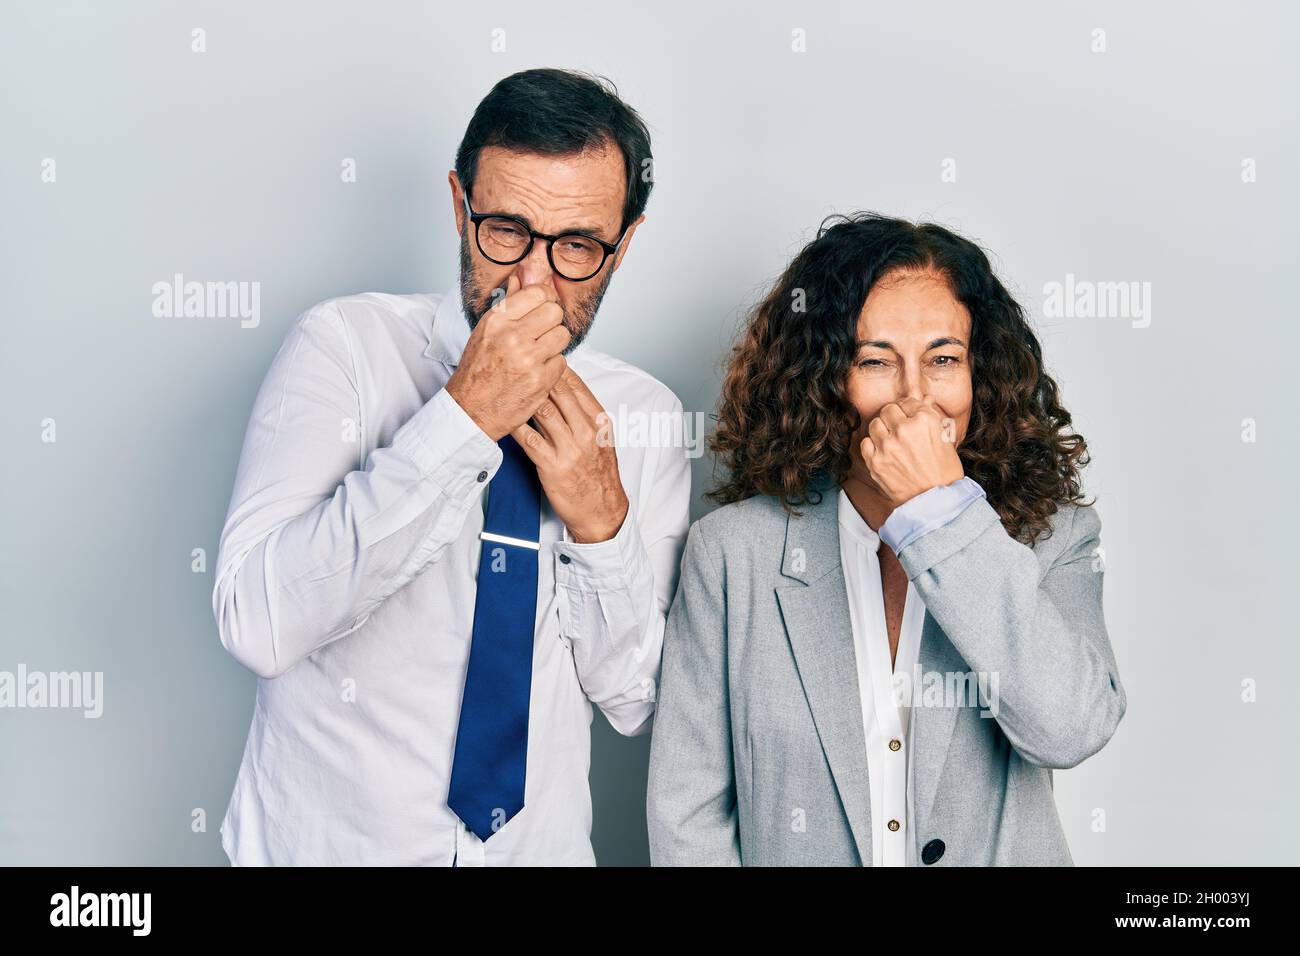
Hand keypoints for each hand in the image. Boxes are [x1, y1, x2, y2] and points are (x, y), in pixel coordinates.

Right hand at [444, 274, 570, 440]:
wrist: (471, 410)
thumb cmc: (478, 369)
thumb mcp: (485, 331)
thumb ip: (508, 304)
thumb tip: (521, 277)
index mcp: (497, 320)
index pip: (538, 293)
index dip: (546, 299)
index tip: (544, 307)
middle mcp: (512, 336)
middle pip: (555, 312)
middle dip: (552, 322)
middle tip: (542, 334)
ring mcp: (528, 359)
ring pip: (563, 336)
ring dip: (554, 344)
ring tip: (539, 353)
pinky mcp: (541, 380)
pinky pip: (562, 361)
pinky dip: (553, 367)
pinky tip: (537, 372)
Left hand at [512, 367, 627, 543]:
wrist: (601, 509)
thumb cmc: (598, 473)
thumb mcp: (602, 438)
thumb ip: (585, 413)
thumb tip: (564, 387)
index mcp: (599, 421)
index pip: (575, 385)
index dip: (554, 368)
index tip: (538, 359)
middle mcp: (586, 431)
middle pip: (558, 392)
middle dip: (536, 376)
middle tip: (518, 367)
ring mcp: (570, 449)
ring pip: (542, 411)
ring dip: (523, 397)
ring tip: (508, 388)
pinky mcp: (552, 466)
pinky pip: (529, 439)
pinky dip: (515, 426)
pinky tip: (505, 418)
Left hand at [860, 395, 964, 508]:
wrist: (935, 501)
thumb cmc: (944, 470)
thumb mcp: (945, 439)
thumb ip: (931, 416)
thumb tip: (925, 398)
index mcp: (925, 420)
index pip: (907, 402)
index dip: (907, 410)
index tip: (907, 418)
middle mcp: (904, 429)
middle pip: (887, 410)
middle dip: (892, 418)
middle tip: (898, 429)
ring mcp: (888, 446)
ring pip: (874, 424)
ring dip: (881, 431)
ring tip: (891, 442)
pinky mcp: (875, 461)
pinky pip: (865, 443)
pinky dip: (872, 446)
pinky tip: (883, 453)